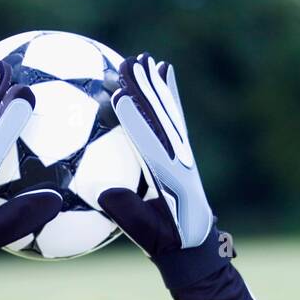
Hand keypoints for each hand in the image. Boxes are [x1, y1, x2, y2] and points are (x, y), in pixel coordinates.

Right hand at [98, 53, 213, 255]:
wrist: (195, 241)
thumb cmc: (165, 241)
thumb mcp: (146, 235)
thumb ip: (128, 214)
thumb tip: (104, 192)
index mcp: (171, 180)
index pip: (151, 146)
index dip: (135, 122)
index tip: (119, 98)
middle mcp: (181, 159)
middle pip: (161, 120)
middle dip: (143, 92)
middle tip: (125, 64)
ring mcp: (184, 151)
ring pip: (167, 112)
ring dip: (152, 85)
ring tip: (139, 58)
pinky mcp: (183, 147)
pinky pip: (175, 115)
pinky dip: (169, 91)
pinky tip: (163, 68)